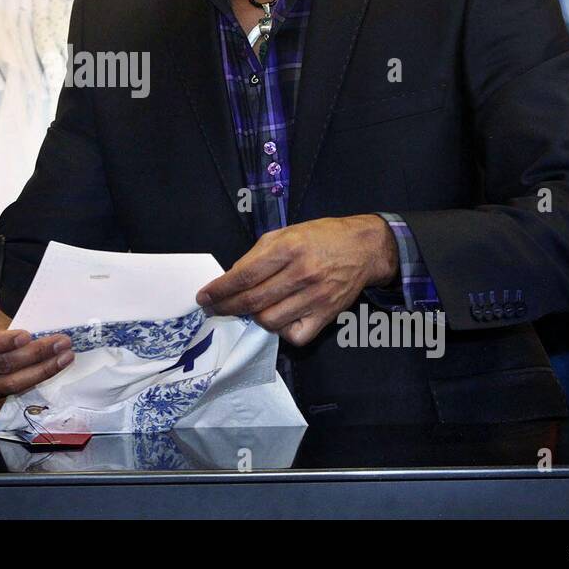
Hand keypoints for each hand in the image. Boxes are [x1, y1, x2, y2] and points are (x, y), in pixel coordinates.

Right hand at [0, 309, 72, 400]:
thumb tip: (32, 332)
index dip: (0, 343)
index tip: (27, 335)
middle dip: (35, 354)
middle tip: (61, 343)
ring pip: (8, 384)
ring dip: (41, 371)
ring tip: (64, 358)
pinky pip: (8, 391)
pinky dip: (31, 379)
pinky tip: (49, 369)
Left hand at [196, 215, 398, 345]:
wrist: (363, 248)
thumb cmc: (321, 237)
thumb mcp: (286, 233)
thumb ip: (257, 254)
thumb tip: (232, 277)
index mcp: (288, 249)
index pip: (244, 276)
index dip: (220, 290)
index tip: (204, 297)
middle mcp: (302, 273)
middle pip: (253, 301)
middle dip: (226, 307)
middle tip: (213, 309)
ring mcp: (315, 297)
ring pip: (270, 320)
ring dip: (254, 317)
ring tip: (251, 309)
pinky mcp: (327, 315)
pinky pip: (295, 335)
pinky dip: (281, 331)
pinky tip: (279, 318)